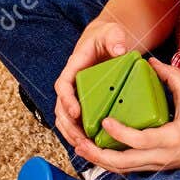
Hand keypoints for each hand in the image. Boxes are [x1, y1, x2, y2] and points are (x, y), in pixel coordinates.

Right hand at [54, 18, 137, 139]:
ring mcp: (77, 93)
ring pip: (65, 117)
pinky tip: (90, 144)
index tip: (76, 112)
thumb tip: (119, 49)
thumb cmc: (107, 36)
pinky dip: (79, 132)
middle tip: (81, 139)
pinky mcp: (85, 100)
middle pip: (61, 107)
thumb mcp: (112, 32)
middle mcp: (72, 82)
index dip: (67, 100)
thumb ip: (115, 38)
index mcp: (74, 66)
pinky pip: (77, 119)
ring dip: (71, 133)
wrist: (107, 39)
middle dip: (68, 125)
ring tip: (84, 147)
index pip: (63, 85)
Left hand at [61, 58, 179, 173]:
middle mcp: (159, 156)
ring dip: (98, 160)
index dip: (120, 132)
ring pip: (120, 169)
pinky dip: (108, 161)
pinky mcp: (151, 167)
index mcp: (169, 138)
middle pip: (122, 162)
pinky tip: (95, 151)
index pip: (140, 140)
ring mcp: (154, 164)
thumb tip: (151, 62)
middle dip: (98, 154)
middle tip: (80, 140)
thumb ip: (172, 77)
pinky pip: (125, 168)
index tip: (105, 120)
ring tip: (81, 145)